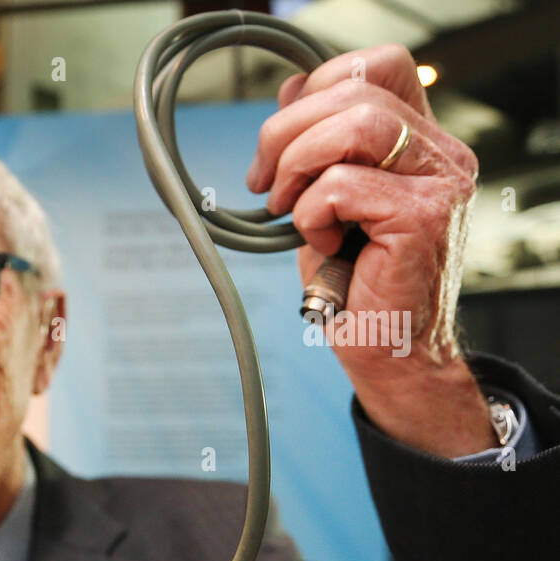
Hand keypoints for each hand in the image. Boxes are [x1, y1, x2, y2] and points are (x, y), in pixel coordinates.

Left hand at [247, 44, 496, 456]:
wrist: (386, 350)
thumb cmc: (353, 281)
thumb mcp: (325, 200)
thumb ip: (316, 145)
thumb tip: (288, 95)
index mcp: (421, 139)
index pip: (376, 67)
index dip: (316, 88)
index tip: (278, 144)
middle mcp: (440, 153)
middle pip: (355, 90)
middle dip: (286, 132)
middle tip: (264, 183)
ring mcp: (438, 183)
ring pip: (355, 124)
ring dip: (299, 165)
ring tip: (288, 209)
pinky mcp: (421, 218)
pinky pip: (342, 186)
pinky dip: (311, 214)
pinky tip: (322, 244)